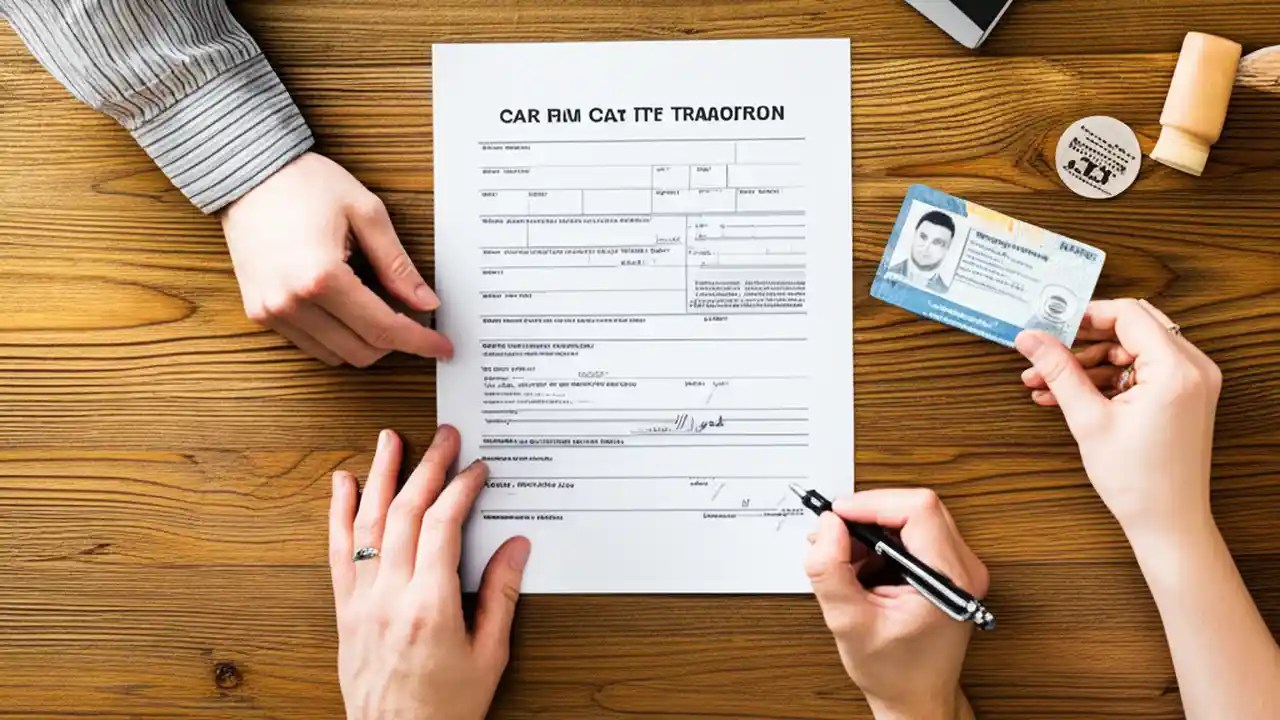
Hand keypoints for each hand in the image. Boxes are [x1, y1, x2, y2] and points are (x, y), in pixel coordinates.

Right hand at [221, 152, 452, 365]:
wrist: (248, 172)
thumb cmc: (304, 183)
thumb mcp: (365, 213)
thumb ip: (397, 265)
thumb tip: (426, 302)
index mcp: (322, 277)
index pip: (383, 330)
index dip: (419, 342)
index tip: (442, 347)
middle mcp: (291, 302)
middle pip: (361, 352)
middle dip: (395, 343)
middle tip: (414, 322)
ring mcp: (271, 311)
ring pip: (335, 356)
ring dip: (364, 343)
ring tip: (379, 311)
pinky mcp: (259, 312)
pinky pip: (309, 344)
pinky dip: (336, 337)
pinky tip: (348, 311)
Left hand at [329, 426, 529, 719]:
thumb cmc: (444, 710)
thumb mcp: (489, 656)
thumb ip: (500, 597)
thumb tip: (515, 548)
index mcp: (430, 606)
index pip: (444, 526)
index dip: (461, 489)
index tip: (476, 469)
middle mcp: (390, 597)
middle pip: (407, 513)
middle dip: (428, 467)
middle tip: (444, 437)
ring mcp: (362, 601)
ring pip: (368, 522)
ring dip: (380, 475)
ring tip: (389, 439)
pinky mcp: (345, 611)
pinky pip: (338, 551)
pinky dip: (340, 513)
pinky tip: (344, 485)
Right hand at [806, 489, 986, 719]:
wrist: (917, 697)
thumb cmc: (896, 672)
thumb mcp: (849, 623)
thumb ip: (830, 571)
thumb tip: (826, 527)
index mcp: (950, 580)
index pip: (917, 510)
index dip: (871, 504)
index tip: (838, 516)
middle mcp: (963, 568)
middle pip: (915, 506)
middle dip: (867, 514)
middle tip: (835, 536)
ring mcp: (958, 566)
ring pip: (911, 515)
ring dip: (871, 529)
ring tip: (847, 561)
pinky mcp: (946, 566)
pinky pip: (912, 531)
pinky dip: (880, 541)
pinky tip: (862, 568)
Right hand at [1017, 298, 1222, 539]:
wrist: (1169, 523)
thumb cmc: (1139, 482)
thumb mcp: (1088, 420)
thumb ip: (1058, 371)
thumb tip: (1031, 338)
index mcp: (1176, 370)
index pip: (1128, 314)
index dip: (1085, 314)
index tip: (1052, 323)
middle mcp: (1193, 369)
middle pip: (1132, 326)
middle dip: (1084, 338)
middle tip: (1047, 347)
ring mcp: (1192, 382)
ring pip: (1132, 349)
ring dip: (1089, 361)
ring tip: (1045, 380)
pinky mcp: (1183, 396)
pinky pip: (1141, 371)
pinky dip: (1106, 378)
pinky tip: (1067, 394)